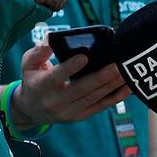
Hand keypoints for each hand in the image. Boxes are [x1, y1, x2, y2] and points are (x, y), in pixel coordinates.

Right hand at [9, 43, 131, 128]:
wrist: (30, 110)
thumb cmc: (32, 79)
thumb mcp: (27, 64)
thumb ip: (38, 52)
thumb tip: (50, 41)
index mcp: (41, 86)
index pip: (56, 76)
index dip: (70, 67)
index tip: (84, 56)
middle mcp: (56, 101)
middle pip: (82, 89)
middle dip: (102, 77)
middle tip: (117, 65)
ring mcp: (70, 111)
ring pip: (95, 98)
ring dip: (113, 86)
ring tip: (127, 72)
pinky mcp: (80, 116)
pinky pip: (101, 106)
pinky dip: (116, 97)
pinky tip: (129, 87)